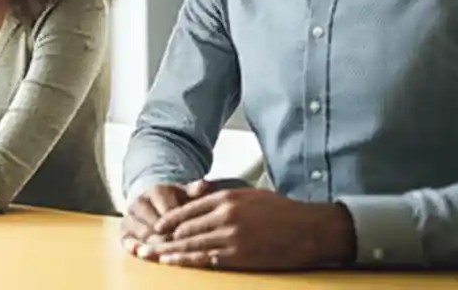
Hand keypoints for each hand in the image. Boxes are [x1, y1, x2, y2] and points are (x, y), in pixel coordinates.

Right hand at [120, 180, 213, 254]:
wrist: (154, 203)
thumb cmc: (176, 201)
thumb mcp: (186, 194)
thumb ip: (195, 190)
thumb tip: (203, 185)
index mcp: (156, 191)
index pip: (168, 211)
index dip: (179, 225)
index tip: (192, 235)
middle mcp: (139, 202)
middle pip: (153, 224)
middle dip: (167, 238)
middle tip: (180, 248)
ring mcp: (129, 216)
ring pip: (141, 233)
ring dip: (153, 245)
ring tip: (166, 254)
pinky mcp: (123, 228)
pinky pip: (126, 239)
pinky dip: (134, 247)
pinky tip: (143, 253)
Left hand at [141, 189, 355, 269]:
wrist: (309, 229)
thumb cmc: (280, 211)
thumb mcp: (248, 194)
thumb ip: (222, 196)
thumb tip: (199, 196)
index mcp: (226, 198)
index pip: (187, 209)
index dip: (169, 220)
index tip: (157, 228)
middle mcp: (225, 216)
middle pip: (185, 228)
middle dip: (165, 238)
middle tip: (148, 245)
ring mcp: (232, 237)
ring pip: (192, 244)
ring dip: (171, 251)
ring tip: (154, 256)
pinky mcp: (240, 256)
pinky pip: (208, 259)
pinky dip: (189, 261)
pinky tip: (176, 263)